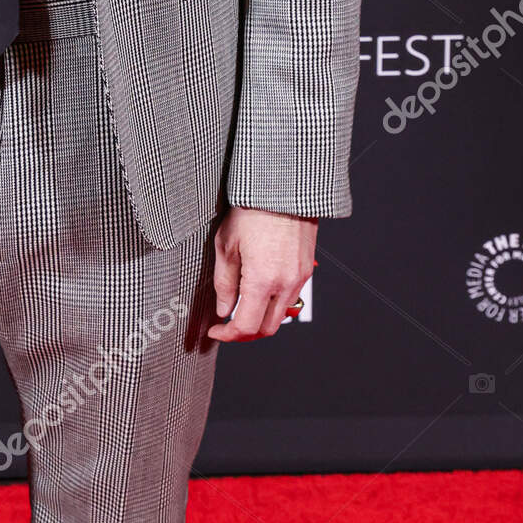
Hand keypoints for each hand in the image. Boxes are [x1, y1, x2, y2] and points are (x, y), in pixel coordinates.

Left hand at [206, 206, 316, 340]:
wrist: (283, 187)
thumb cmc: (253, 208)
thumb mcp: (226, 244)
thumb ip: (224, 283)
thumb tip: (223, 308)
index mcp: (262, 281)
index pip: (246, 327)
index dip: (228, 335)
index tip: (216, 331)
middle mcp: (285, 284)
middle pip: (267, 328)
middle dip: (245, 332)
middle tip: (227, 325)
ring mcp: (299, 277)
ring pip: (281, 315)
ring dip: (261, 318)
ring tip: (241, 305)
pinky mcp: (305, 268)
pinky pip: (290, 297)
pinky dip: (273, 303)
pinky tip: (259, 289)